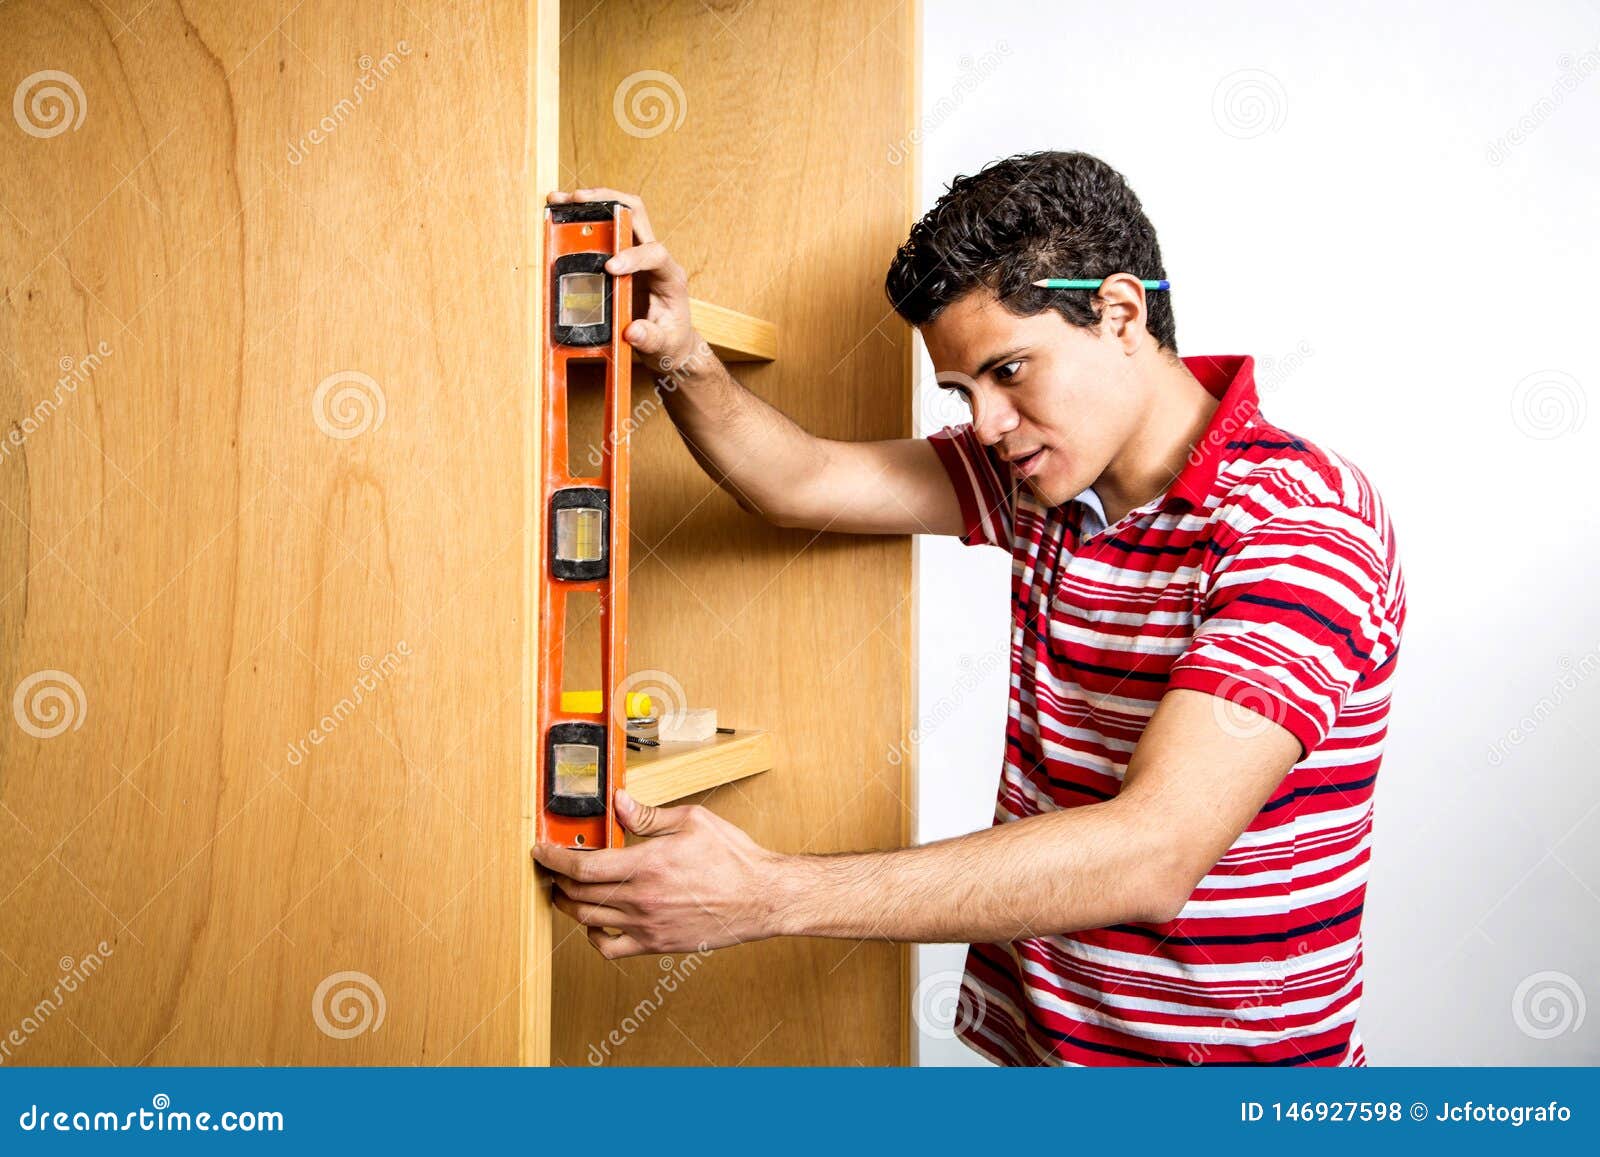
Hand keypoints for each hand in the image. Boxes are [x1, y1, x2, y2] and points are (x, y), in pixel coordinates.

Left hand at [531, 789, 785, 958]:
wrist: (760, 897)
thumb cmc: (733, 858)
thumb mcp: (691, 821)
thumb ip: (647, 815)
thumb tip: (617, 802)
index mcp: (647, 866)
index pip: (582, 866)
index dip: (553, 858)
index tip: (541, 850)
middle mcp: (641, 900)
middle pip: (577, 893)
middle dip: (556, 877)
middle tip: (553, 865)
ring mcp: (646, 926)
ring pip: (587, 920)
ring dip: (569, 903)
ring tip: (567, 889)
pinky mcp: (656, 944)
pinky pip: (609, 948)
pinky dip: (593, 936)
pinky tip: (596, 921)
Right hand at [545, 187, 703, 372]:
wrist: (672, 340)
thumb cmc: (670, 339)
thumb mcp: (665, 344)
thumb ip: (651, 338)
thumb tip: (632, 332)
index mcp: (669, 275)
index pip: (655, 253)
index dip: (633, 256)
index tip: (610, 268)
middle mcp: (654, 256)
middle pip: (635, 214)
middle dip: (606, 202)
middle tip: (576, 201)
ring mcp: (638, 252)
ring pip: (619, 213)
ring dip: (591, 204)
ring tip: (561, 201)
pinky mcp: (622, 256)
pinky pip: (605, 229)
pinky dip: (584, 219)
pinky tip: (563, 215)